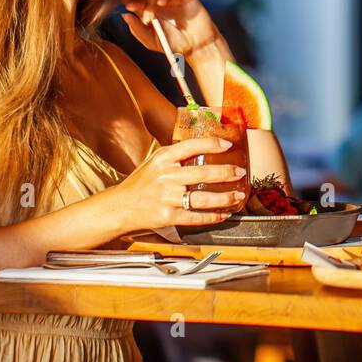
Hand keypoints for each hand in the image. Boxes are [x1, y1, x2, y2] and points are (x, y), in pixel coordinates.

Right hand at [103, 137, 247, 228]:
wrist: (120, 207)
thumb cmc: (141, 183)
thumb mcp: (154, 162)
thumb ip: (176, 155)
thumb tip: (207, 146)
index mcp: (162, 159)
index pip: (190, 146)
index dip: (212, 144)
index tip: (228, 144)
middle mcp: (165, 177)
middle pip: (202, 173)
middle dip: (226, 173)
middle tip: (241, 171)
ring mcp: (166, 198)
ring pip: (202, 198)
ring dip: (225, 198)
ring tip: (238, 195)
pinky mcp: (168, 217)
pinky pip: (196, 217)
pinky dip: (213, 216)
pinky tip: (224, 213)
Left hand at [119, 0, 222, 61]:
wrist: (198, 47)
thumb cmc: (175, 45)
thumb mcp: (151, 41)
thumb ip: (137, 30)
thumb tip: (124, 15)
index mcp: (149, 10)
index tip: (119, 0)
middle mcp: (159, 2)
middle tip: (131, 7)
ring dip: (150, 0)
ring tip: (150, 15)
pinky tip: (161, 3)